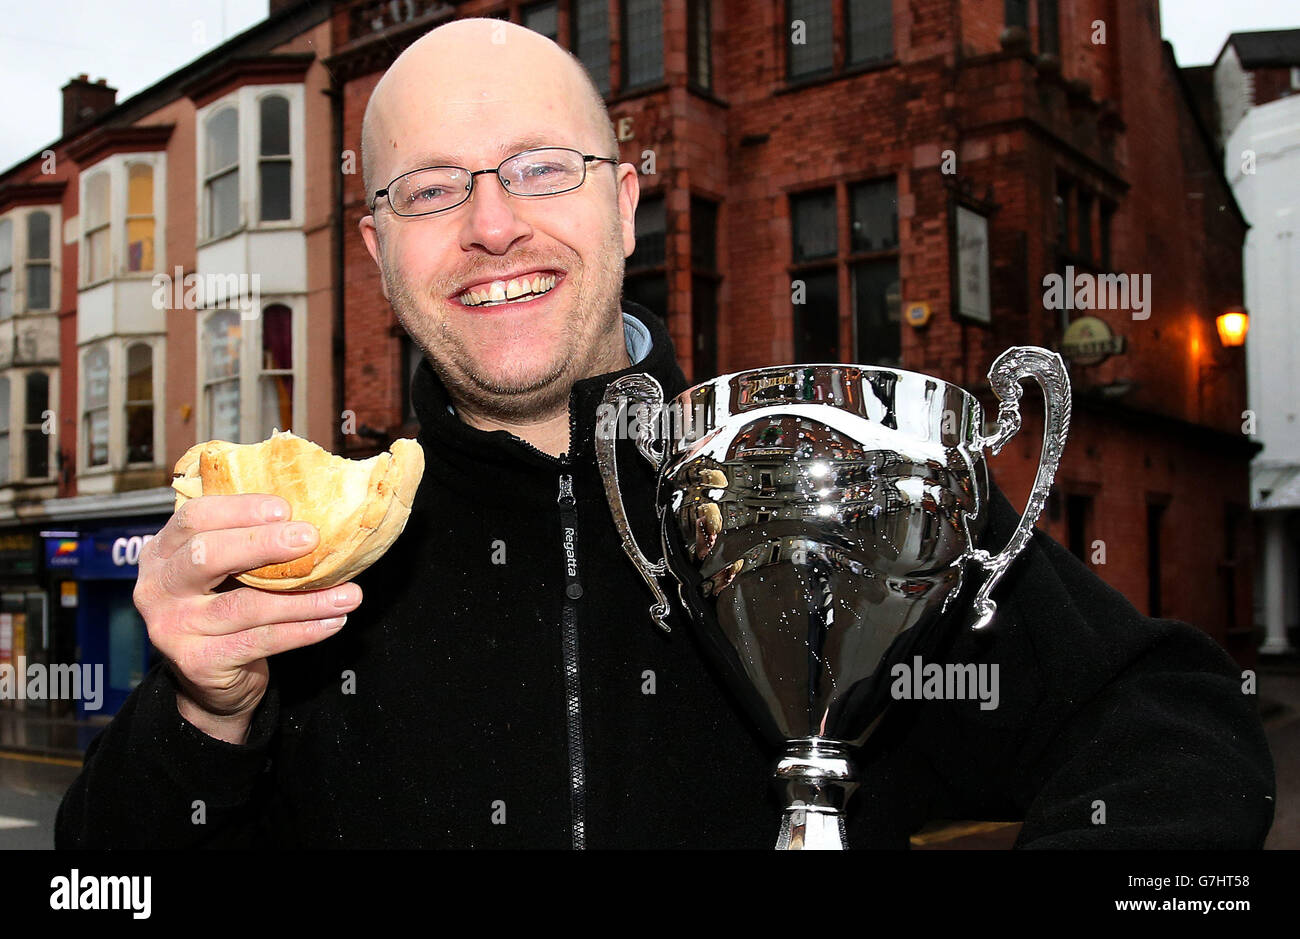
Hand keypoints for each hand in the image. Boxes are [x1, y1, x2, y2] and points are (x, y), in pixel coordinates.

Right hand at [133, 494, 362, 743]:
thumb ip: (247, 542)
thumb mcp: (225, 570)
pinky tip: (332, 621)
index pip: (194, 517)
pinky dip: (303, 630)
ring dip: (304, 599)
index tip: (285, 509)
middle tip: (310, 538)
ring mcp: (173, 628)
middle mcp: (158, 588)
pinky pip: (260, 640)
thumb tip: (311, 512)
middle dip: (263, 543)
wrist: (210, 680)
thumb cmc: (225, 606)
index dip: (240, 509)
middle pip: (206, 554)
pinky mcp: (198, 662)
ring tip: (347, 594)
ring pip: (245, 605)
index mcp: (163, 551)